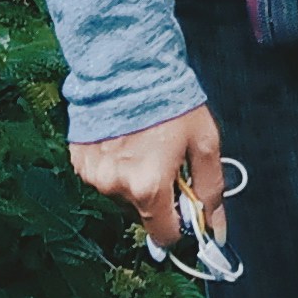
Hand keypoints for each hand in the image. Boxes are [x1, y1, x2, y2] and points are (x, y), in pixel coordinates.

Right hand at [71, 102, 228, 254]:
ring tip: (144, 143)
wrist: (128, 62)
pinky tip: (124, 138)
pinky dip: (115, 165)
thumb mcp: (204, 143)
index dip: (180, 224)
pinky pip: (103, 176)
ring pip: (122, 193)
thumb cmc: (170, 100)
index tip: (185, 206)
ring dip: (134, 179)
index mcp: (148, 187)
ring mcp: (93, 174)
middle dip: (158, 195)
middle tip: (167, 160)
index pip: (164, 235)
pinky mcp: (80, 160)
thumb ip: (211, 190)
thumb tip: (217, 230)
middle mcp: (116, 187)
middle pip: (143, 212)